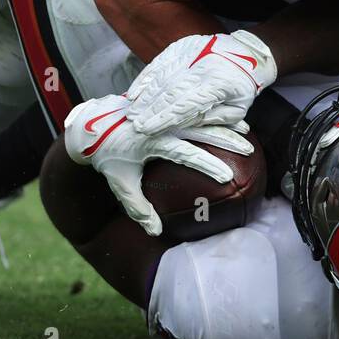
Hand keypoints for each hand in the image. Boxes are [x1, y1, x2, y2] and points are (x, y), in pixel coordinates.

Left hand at [64, 95, 251, 235]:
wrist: (90, 124)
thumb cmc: (106, 157)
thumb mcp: (119, 184)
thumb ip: (137, 208)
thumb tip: (155, 231)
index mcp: (149, 141)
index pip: (184, 153)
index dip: (206, 164)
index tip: (227, 176)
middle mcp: (160, 124)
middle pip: (199, 129)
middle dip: (225, 139)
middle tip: (248, 149)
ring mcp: (163, 113)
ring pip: (199, 115)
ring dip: (223, 123)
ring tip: (246, 130)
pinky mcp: (165, 107)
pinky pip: (193, 108)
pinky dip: (212, 113)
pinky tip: (229, 119)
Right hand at [125, 31, 276, 134]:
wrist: (249, 53)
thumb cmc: (243, 88)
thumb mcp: (237, 110)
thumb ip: (211, 118)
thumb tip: (184, 125)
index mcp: (219, 84)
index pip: (186, 104)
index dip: (164, 118)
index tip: (147, 130)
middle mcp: (202, 66)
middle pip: (170, 90)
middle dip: (150, 108)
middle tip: (133, 123)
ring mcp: (191, 53)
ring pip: (162, 75)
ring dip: (145, 95)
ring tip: (132, 111)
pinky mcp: (183, 45)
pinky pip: (160, 61)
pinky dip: (146, 76)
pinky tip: (135, 90)